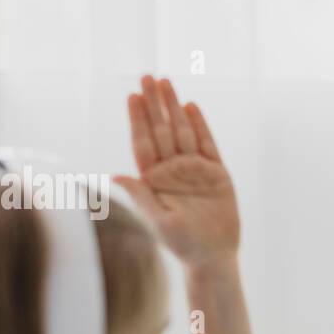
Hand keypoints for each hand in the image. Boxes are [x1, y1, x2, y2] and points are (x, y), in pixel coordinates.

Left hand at [115, 75, 238, 271]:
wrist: (214, 257)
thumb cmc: (183, 245)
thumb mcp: (158, 221)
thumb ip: (140, 196)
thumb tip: (116, 175)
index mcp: (154, 180)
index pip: (143, 143)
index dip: (138, 120)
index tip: (132, 97)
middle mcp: (173, 170)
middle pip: (162, 130)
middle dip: (154, 103)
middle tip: (147, 77)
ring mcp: (195, 169)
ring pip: (182, 131)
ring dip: (173, 107)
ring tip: (166, 83)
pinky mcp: (217, 174)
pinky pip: (207, 143)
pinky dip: (200, 125)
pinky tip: (191, 107)